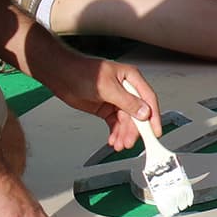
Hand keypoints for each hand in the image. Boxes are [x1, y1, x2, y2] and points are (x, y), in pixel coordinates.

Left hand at [45, 59, 159, 153]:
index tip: (154, 131)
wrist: (61, 76)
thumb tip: (144, 112)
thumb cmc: (82, 72)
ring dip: (123, 133)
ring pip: (125, 121)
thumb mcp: (108, 87)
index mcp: (131, 79)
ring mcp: (116, 100)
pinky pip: (115, 123)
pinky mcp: (106, 108)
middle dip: (133, 129)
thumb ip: (127, 101)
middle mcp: (126, 90)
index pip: (148, 99)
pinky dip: (115, 132)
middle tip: (130, 142)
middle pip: (136, 114)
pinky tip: (113, 139)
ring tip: (120, 144)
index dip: (153, 116)